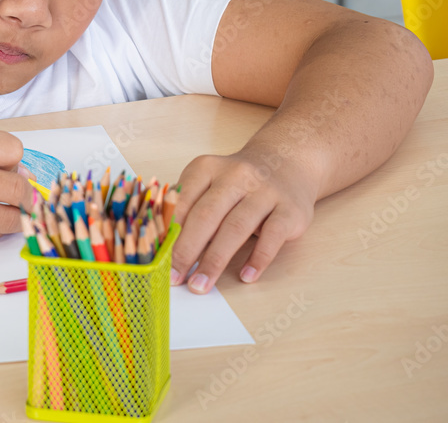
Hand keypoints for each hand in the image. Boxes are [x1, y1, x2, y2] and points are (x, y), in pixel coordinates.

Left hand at [170, 147, 317, 293]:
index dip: (168, 232)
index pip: (182, 202)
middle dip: (187, 250)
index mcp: (207, 168)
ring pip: (235, 227)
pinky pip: (272, 236)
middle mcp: (235, 176)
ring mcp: (265, 191)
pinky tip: (246, 276)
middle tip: (174, 277)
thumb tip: (165, 246)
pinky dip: (258, 258)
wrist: (287, 162)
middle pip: (206, 216)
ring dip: (215, 260)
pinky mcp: (290, 210)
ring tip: (201, 284)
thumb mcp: (209, 182)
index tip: (157, 258)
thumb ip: (189, 207)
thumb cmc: (238, 182)